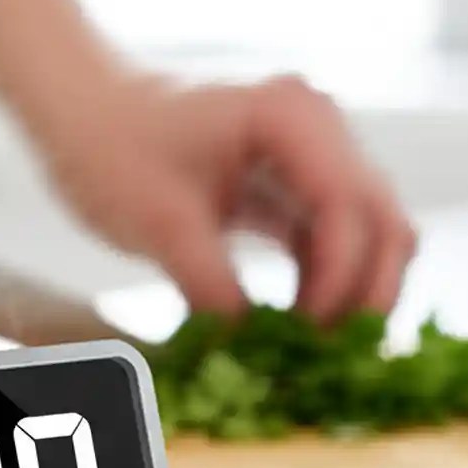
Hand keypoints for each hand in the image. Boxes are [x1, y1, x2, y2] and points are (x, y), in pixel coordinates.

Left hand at [41, 73, 416, 324]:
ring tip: (315, 349)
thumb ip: (210, 287)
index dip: (338, 279)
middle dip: (365, 292)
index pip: (348, 206)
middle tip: (328, 355)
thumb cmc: (112, 145)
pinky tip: (300, 328)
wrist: (85, 112)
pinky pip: (337, 242)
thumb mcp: (158, 222)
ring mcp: (315, 157)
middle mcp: (320, 129)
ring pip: (371, 234)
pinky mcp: (299, 186)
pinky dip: (328, 286)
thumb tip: (252, 353)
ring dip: (354, 293)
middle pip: (382, 220)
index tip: (305, 334)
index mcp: (291, 116)